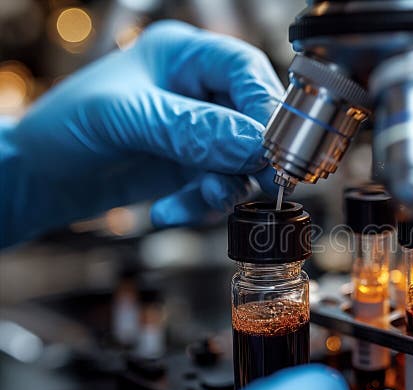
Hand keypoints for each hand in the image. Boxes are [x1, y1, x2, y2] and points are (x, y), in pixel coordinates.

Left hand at [2, 20, 281, 245]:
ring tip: (201, 200)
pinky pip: (222, 186)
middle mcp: (199, 90)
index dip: (266, 107)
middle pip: (254, 117)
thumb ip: (192, 130)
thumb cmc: (66, 128)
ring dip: (226, 186)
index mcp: (185, 56)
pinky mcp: (195, 165)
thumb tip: (254, 145)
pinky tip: (170, 210)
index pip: (245, 70)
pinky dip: (203, 205)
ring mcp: (200, 130)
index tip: (272, 148)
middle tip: (265, 185)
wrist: (39, 177)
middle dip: (254, 156)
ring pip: (244, 160)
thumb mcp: (126, 119)